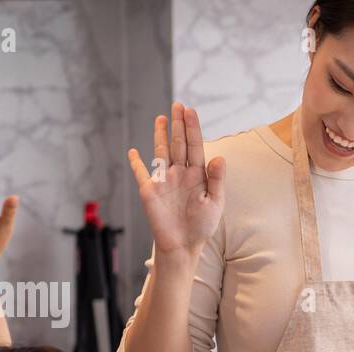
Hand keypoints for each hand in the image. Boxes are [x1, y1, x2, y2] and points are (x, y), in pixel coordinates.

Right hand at [127, 103, 225, 257]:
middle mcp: (180, 174)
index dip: (192, 128)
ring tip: (162, 117)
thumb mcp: (214, 203)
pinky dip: (136, 163)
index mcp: (197, 175)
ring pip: (162, 151)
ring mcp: (164, 180)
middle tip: (178, 105)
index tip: (190, 111)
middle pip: (179, 143)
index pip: (195, 146)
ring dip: (161, 135)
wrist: (183, 245)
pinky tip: (133, 151)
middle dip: (179, 124)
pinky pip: (141, 173)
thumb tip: (220, 157)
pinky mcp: (150, 190)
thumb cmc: (201, 226)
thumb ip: (216, 180)